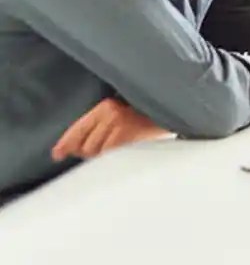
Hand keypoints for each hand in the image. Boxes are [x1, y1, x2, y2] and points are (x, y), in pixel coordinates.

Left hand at [51, 99, 166, 161]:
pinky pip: (110, 156)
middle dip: (90, 152)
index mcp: (105, 106)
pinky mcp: (128, 138)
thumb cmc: (152, 115)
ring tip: (120, 149)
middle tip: (106, 149)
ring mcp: (119, 126)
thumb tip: (74, 148)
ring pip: (96, 153)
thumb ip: (100, 126)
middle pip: (85, 146)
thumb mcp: (123, 114)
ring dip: (103, 156)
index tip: (58, 153)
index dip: (66, 143)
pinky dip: (113, 159)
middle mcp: (109, 114)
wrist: (177, 111)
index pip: (78, 128)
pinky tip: (123, 155)